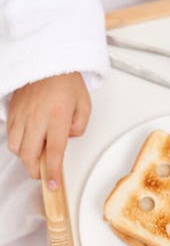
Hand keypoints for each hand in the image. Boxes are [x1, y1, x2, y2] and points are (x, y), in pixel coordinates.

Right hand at [6, 72, 90, 188]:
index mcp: (58, 116)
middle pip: (29, 156)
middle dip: (35, 170)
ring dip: (25, 156)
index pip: (53, 153)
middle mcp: (37, 118)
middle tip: (43, 171)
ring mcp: (22, 115)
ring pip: (16, 148)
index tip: (52, 186)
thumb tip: (68, 138)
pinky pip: (10, 135)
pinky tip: (28, 138)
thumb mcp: (84, 103)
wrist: (48, 60)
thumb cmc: (66, 80)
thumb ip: (80, 125)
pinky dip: (18, 142)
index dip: (52, 174)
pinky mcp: (12, 111)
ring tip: (36, 150)